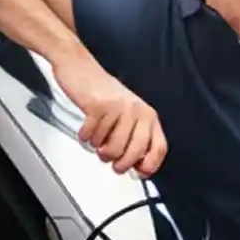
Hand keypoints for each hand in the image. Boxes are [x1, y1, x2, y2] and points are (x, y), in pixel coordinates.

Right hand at [54, 55, 166, 176]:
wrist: (80, 67)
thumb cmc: (103, 93)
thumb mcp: (127, 114)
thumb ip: (134, 137)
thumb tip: (136, 167)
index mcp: (148, 115)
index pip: (159, 147)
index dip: (149, 166)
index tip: (138, 172)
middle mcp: (137, 111)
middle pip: (134, 153)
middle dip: (120, 164)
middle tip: (110, 160)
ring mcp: (119, 108)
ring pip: (112, 149)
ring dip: (100, 150)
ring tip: (97, 141)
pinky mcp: (99, 106)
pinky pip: (93, 137)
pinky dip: (86, 138)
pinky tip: (87, 130)